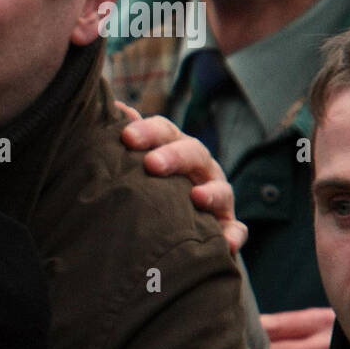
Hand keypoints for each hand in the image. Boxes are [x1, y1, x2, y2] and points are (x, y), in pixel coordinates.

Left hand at [115, 101, 246, 253]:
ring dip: (211, 193)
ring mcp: (217, 196)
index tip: (126, 137)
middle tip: (151, 164)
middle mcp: (199, 168)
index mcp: (175, 147)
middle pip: (193, 153)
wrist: (172, 225)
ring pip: (221, 190)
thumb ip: (129, 135)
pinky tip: (227, 243)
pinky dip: (234, 235)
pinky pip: (236, 230)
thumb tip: (113, 106)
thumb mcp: (138, 159)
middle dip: (174, 156)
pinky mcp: (227, 226)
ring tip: (196, 197)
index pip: (165, 131)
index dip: (148, 131)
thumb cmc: (150, 182)